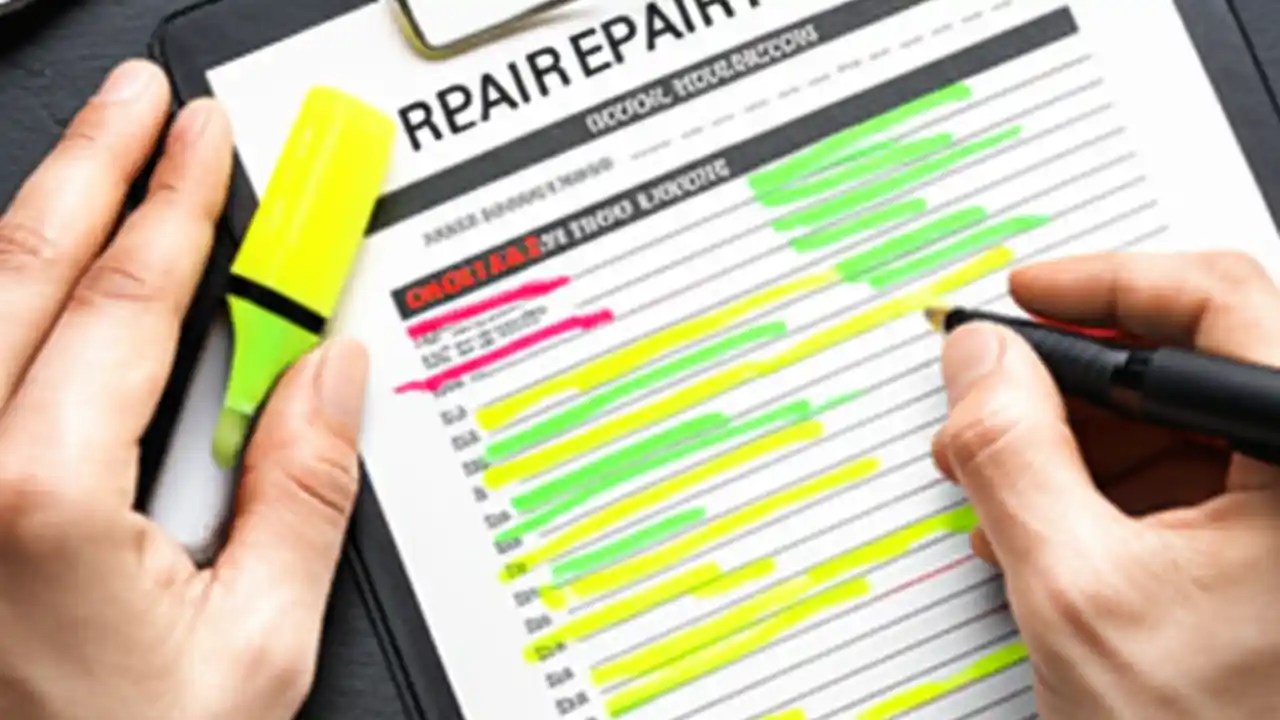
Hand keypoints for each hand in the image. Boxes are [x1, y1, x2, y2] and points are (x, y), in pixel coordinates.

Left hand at [0, 60, 368, 718]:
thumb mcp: (257, 646)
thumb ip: (301, 492)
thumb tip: (329, 377)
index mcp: (42, 497)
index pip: (130, 301)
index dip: (180, 205)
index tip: (206, 143)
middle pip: (24, 269)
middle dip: (92, 165)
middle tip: (140, 104)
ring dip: (36, 221)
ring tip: (91, 160)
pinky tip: (23, 283)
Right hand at [933, 252, 1279, 717]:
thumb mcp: (1075, 592)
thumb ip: (1012, 455)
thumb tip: (978, 360)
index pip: (1217, 302)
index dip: (1103, 283)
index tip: (1025, 293)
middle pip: (1198, 362)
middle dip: (1073, 379)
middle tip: (990, 396)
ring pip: (1191, 424)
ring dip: (1083, 439)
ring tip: (1002, 477)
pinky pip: (1199, 482)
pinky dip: (1115, 487)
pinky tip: (1052, 520)